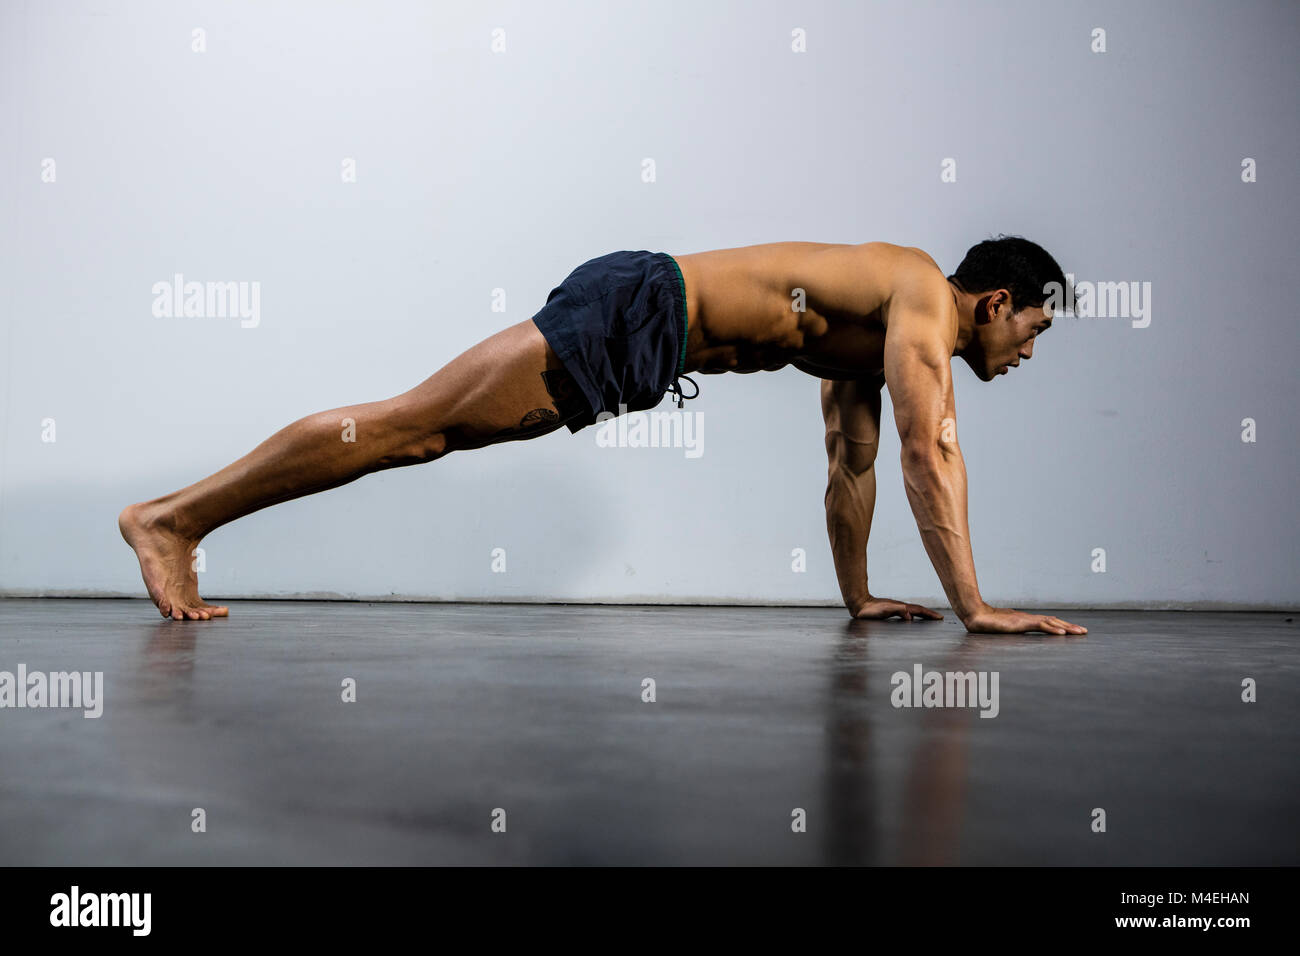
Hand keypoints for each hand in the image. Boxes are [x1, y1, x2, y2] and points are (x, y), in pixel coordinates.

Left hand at [852, 596, 943, 621]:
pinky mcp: (889, 611)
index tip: (939, 618)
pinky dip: (912, 616)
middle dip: (929, 614)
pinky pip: (905, 614)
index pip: (919, 610)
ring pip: (912, 611)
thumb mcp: (885, 610)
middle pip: (918, 610)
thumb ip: (898, 611)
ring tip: (929, 618)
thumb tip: (911, 616)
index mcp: (901, 607)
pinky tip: (910, 619)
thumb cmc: (871, 610)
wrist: (859, 605)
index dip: (929, 614)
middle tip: (939, 618)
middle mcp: (900, 607)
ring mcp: (895, 608)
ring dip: (921, 614)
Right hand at [963, 604, 1086, 635]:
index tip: (1073, 630)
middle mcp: (1029, 618)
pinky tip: (1062, 633)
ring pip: (1051, 623)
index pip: (1048, 622)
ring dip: (1067, 627)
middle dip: (1070, 627)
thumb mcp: (1004, 628)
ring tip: (1080, 632)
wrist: (976, 616)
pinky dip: (1052, 629)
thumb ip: (1012, 629)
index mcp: (1026, 620)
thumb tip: (1015, 632)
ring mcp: (1026, 620)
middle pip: (1054, 621)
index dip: (1062, 625)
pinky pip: (1040, 626)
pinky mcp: (1021, 623)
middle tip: (1084, 632)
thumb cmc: (987, 623)